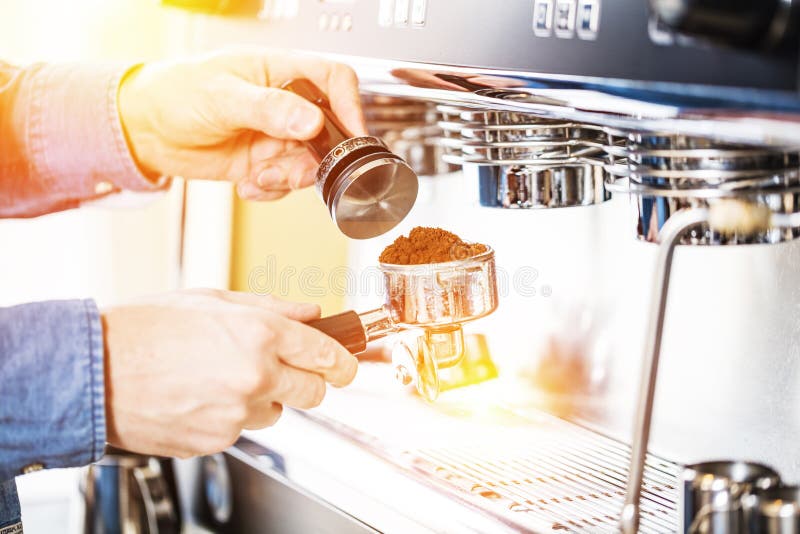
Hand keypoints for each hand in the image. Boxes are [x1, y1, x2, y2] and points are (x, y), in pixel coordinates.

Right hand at [102, 289, 357, 457]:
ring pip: (276, 412)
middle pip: (314, 392)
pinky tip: (199, 397)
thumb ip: (271, 308)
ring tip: (220, 378)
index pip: (327, 355)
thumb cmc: (143, 329)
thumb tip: (312, 313)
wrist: (90, 372)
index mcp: (259, 333)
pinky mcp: (216, 441)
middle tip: (285, 371)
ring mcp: (236, 414)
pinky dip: (230, 417)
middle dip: (307, 383)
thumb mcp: (211, 300)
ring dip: (262, 399)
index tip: (346, 365)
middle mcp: (255, 375)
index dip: (343, 361)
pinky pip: (241, 429)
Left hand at [118, 48, 365, 200]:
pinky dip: (271, 190)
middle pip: (329, 131)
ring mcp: (276, 135)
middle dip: (316, 157)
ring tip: (260, 176)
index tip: (353, 134)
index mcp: (280, 72)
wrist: (144, 130)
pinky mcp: (264, 162)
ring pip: (308, 163)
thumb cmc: (176, 93)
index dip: (351, 105)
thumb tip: (312, 120)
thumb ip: (270, 109)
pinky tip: (247, 183)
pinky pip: (286, 183)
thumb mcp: (223, 97)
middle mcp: (285, 104)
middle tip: (295, 169)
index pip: (334, 80)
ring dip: (289, 178)